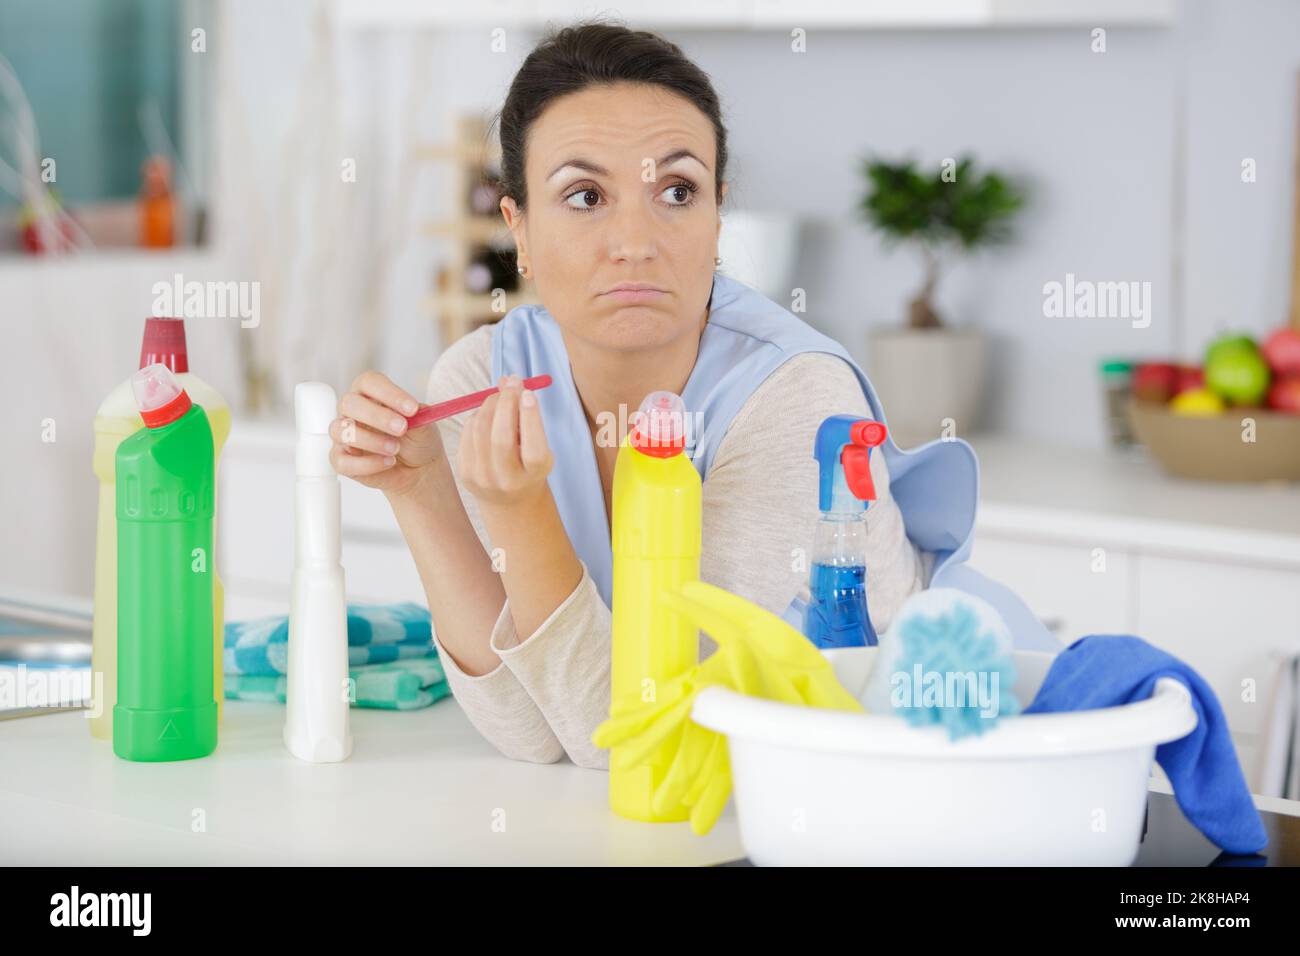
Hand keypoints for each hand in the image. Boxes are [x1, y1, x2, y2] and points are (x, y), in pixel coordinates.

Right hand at [330, 370, 444, 497]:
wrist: (419, 469)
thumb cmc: (417, 441)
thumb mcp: (424, 427)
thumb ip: (417, 418)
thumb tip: (414, 413)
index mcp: (370, 394)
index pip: (369, 382)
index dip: (389, 393)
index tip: (412, 408)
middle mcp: (352, 411)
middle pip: (349, 403)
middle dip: (376, 416)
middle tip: (401, 428)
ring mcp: (344, 435)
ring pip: (340, 431)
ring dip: (371, 441)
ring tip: (395, 449)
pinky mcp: (341, 460)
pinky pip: (342, 461)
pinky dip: (367, 464)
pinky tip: (388, 462)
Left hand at [458, 374, 553, 510]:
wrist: (509, 500)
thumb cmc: (529, 463)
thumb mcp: (538, 444)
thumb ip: (527, 415)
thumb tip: (507, 379)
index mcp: (534, 475)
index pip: (533, 448)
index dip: (530, 419)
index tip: (528, 394)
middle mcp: (508, 480)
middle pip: (501, 437)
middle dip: (506, 403)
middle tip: (513, 382)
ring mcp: (483, 478)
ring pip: (480, 429)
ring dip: (491, 404)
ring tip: (502, 397)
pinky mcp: (465, 472)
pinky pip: (468, 432)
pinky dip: (478, 416)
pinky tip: (488, 415)